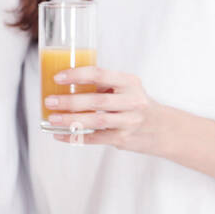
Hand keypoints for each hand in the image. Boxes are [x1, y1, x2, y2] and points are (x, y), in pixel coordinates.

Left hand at [45, 66, 167, 152]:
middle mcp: (131, 101)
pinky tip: (60, 135)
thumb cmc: (137, 104)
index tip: (58, 77)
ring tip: (52, 118)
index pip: (100, 74)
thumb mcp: (127, 88)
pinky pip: (95, 138)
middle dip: (70, 101)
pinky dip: (75, 137)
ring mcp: (128, 122)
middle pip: (96, 101)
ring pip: (95, 121)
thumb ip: (103, 85)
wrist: (164, 129)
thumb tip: (66, 84)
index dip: (77, 75)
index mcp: (129, 82)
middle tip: (50, 100)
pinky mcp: (123, 139)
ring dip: (70, 120)